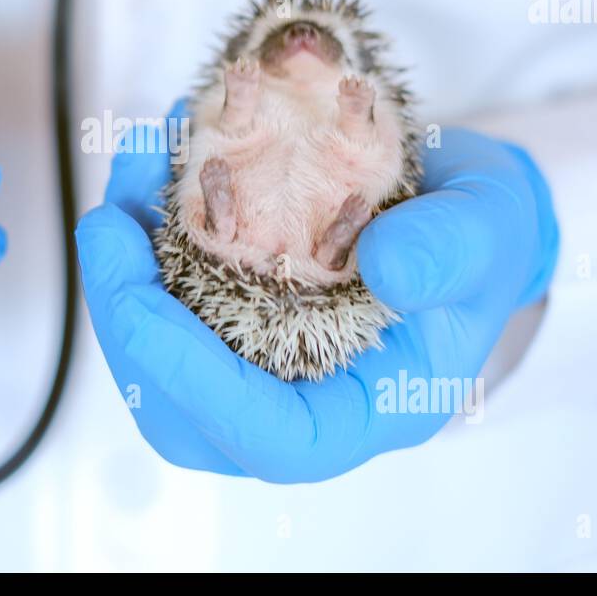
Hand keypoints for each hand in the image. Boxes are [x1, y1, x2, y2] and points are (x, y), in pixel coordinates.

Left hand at [75, 108, 557, 481]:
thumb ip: (450, 251)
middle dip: (129, 322)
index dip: (196, 384)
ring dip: (123, 268)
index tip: (141, 301)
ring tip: (130, 168)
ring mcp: (255, 361)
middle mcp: (298, 399)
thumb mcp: (489, 230)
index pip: (272, 438)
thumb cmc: (482, 237)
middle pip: (186, 411)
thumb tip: (384, 264)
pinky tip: (153, 157)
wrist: (458, 211)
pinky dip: (144, 227)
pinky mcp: (227, 313)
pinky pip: (164, 293)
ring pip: (158, 354)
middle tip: (108, 226)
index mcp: (365, 409)